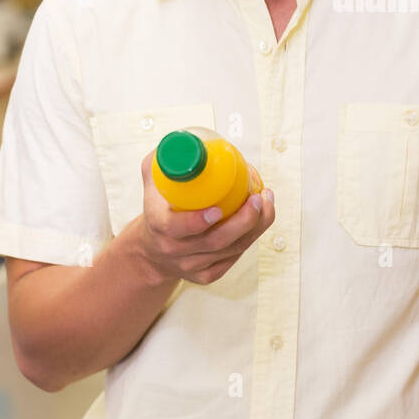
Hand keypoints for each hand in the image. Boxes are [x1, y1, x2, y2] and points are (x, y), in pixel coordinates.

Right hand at [136, 152, 273, 285]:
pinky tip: (261, 218)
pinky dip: (251, 237)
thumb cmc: (159, 208)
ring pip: (232, 250)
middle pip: (215, 241)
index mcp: (158, 226)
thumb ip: (165, 160)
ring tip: (267, 200)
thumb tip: (187, 142)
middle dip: (244, 220)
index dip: (197, 221)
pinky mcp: (206, 275)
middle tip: (258, 197)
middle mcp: (174, 250)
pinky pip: (235, 258)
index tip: (217, 208)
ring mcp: (191, 266)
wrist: (152, 250)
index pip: (175, 228)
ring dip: (256, 226)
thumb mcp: (154, 181)